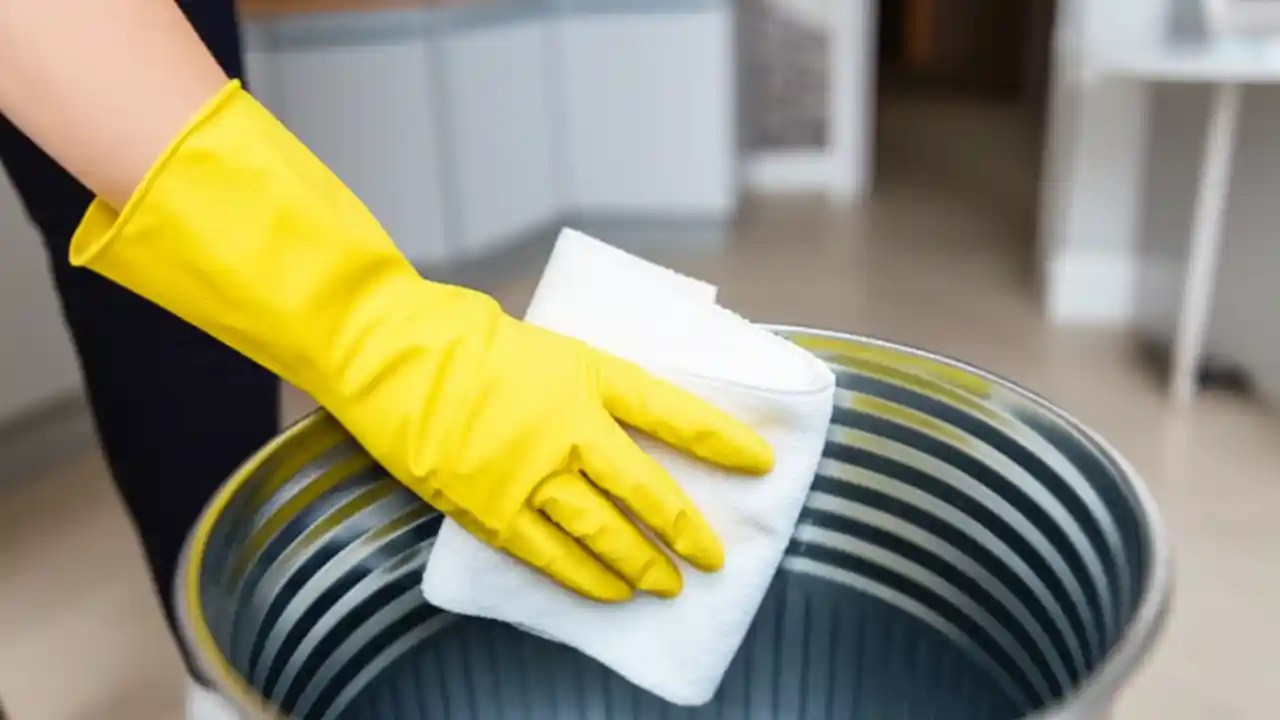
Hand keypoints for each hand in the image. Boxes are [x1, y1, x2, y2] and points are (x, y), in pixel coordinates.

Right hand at [344, 291, 773, 600]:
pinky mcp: (489, 508)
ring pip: (603, 532)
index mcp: (587, 374)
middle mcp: (568, 428)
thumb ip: (592, 382)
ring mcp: (529, 473)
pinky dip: (584, 579)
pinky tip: (611, 594)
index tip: (761, 462)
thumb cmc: (463, 337)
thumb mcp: (548, 343)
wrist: (388, 353)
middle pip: (645, 489)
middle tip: (715, 557)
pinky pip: (548, 555)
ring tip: (668, 585)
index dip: (721, 439)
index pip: (673, 411)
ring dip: (641, 563)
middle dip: (686, 529)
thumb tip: (635, 417)